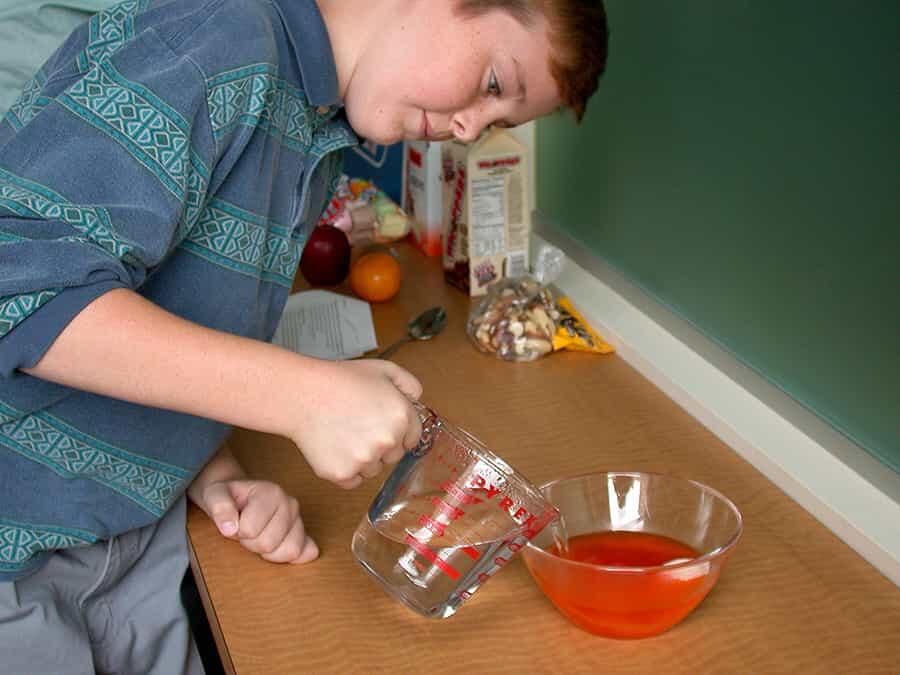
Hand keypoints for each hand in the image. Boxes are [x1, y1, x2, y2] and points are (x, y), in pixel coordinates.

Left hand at [197, 479, 317, 563]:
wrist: (239, 496)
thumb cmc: (228, 497)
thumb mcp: (214, 495)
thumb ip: (219, 506)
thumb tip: (229, 528)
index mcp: (271, 492)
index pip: (251, 529)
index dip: (237, 531)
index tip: (235, 521)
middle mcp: (290, 503)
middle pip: (269, 543)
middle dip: (251, 543)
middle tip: (245, 531)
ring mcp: (299, 519)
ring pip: (289, 550)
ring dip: (267, 552)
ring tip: (258, 537)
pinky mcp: (303, 533)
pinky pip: (302, 553)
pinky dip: (287, 556)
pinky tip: (275, 549)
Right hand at [290, 359, 422, 488]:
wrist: (302, 394)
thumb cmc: (340, 380)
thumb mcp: (383, 368)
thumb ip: (409, 383)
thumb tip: (417, 399)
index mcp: (402, 416)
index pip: (412, 438)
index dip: (398, 431)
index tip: (382, 426)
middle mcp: (387, 441)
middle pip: (393, 456)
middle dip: (380, 445)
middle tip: (358, 427)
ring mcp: (365, 460)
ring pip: (373, 470)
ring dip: (362, 459)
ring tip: (343, 435)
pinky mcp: (343, 474)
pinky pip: (353, 481)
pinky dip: (345, 470)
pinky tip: (334, 448)